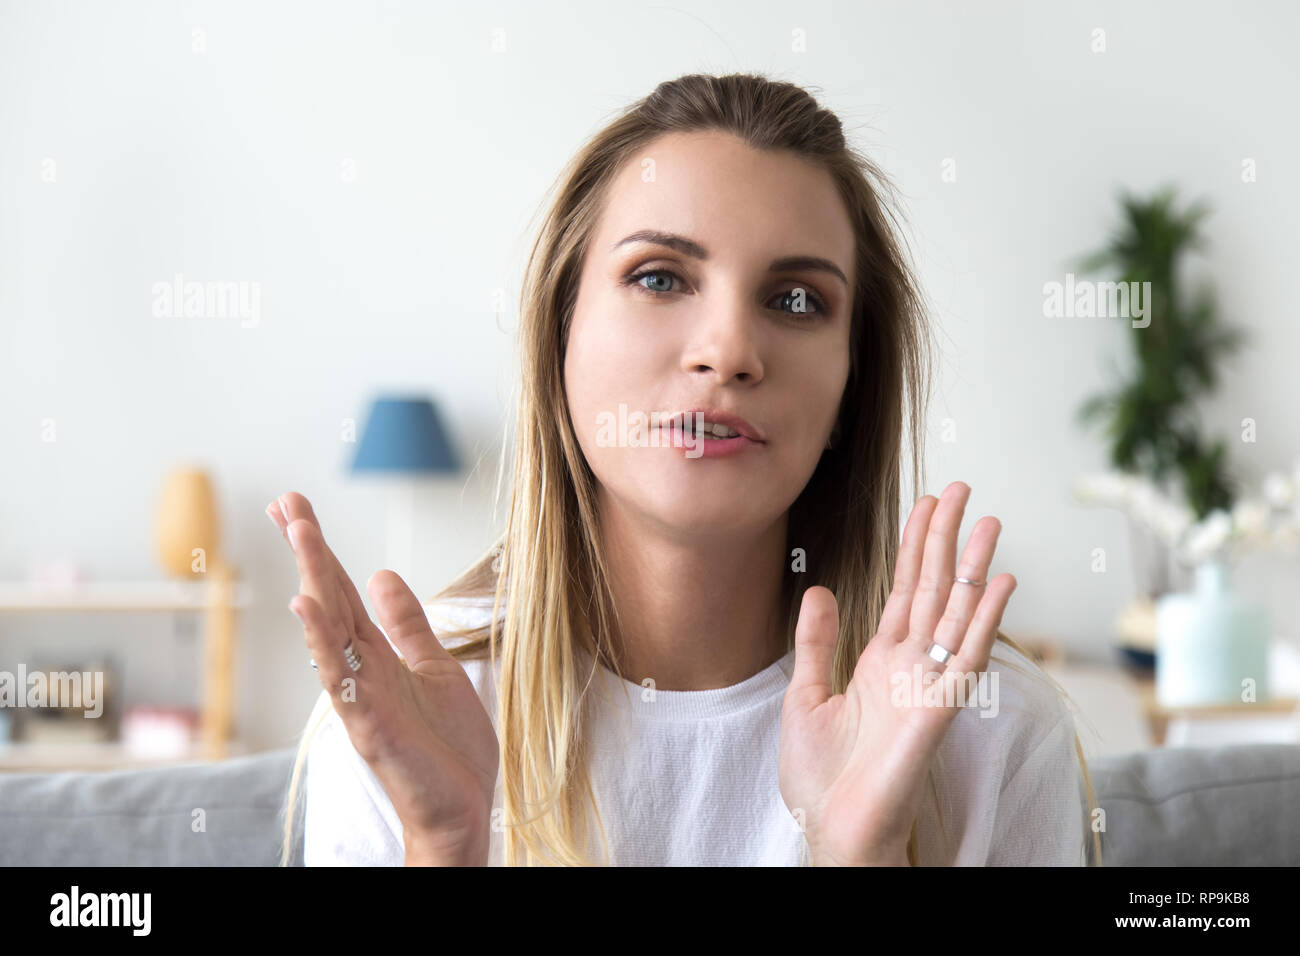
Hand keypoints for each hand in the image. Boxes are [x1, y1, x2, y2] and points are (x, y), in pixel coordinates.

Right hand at [269, 492, 497, 863]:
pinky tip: (305, 604)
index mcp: (378, 655)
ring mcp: (360, 696)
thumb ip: (407, 624)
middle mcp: (362, 670)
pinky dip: (321, 639)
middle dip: (309, 549)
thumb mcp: (434, 667)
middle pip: (330, 598)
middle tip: (285, 500)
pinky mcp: (368, 724)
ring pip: (330, 628)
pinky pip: (341, 676)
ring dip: (314, 578)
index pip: (343, 590)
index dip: (322, 550)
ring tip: (299, 531)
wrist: (462, 811)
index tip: (296, 508)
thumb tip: (382, 574)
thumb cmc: (446, 749)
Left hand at [778, 481, 1015, 865]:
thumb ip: (816, 642)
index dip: (914, 545)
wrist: (832, 829)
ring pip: (957, 612)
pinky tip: (999, 582)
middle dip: (946, 538)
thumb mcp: (805, 695)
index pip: (903, 589)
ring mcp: (929, 684)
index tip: (926, 503)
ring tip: (988, 520)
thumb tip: (818, 588)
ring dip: (973, 565)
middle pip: (933, 587)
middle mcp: (910, 665)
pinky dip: (986, 618)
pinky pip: (968, 656)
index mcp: (880, 660)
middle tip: (961, 487)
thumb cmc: (821, 777)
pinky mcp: (939, 708)